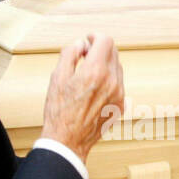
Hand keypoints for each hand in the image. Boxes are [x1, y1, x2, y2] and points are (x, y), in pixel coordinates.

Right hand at [41, 34, 123, 164]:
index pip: (106, 41)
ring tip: (87, 74)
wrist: (67, 142)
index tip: (87, 41)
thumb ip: (70, 54)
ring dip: (105, 65)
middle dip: (100, 49)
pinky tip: (93, 89)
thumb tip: (81, 44)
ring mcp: (119, 95)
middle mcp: (112, 82)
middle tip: (85, 56)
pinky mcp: (120, 106)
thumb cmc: (59, 112)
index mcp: (96, 72)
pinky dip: (108, 80)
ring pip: (117, 68)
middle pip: (113, 52)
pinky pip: (118, 84)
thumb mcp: (57, 77)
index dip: (95, 37)